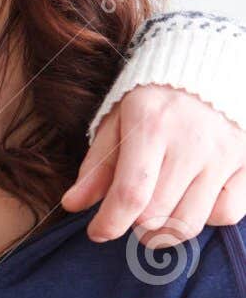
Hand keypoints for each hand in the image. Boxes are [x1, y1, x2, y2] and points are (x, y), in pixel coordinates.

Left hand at [62, 85, 245, 243]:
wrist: (211, 66)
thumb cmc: (157, 97)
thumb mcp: (119, 119)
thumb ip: (98, 164)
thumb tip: (73, 204)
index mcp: (152, 126)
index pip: (131, 194)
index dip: (110, 223)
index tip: (97, 232)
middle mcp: (192, 142)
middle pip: (156, 215)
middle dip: (134, 223)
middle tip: (131, 210)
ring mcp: (225, 155)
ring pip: (190, 223)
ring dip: (166, 228)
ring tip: (157, 211)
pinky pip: (226, 214)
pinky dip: (206, 217)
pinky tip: (193, 200)